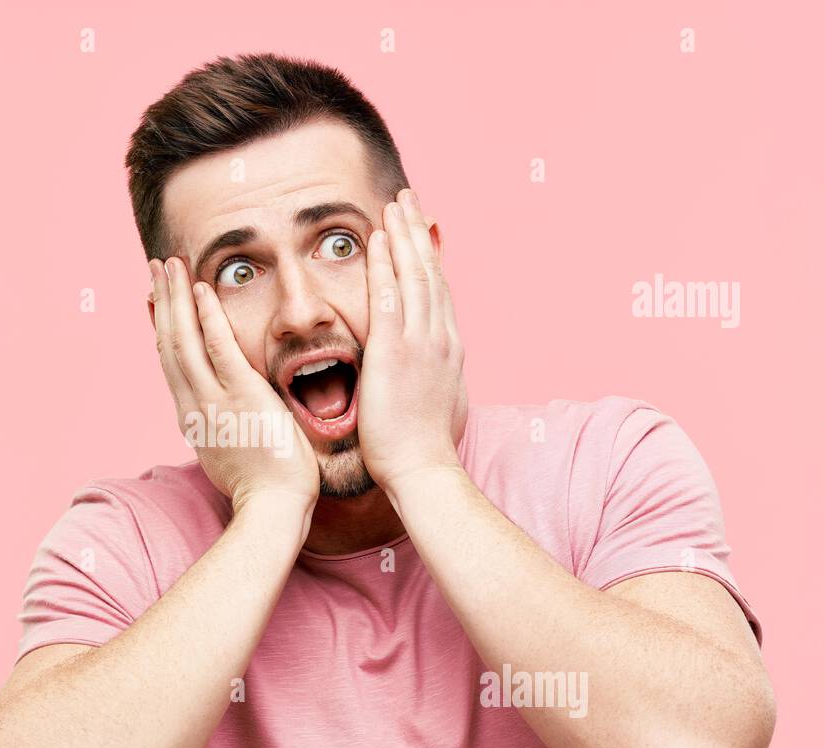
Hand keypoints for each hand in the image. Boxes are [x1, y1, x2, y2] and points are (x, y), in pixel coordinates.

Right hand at [149, 257, 319, 521]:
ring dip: (176, 298)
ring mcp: (214, 400)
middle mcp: (193, 406)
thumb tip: (228, 423)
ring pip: (184, 340)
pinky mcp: (241, 396)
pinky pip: (218, 347)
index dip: (161, 329)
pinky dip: (207, 316)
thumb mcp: (232, 456)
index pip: (171, 364)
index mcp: (193, 419)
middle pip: (168, 344)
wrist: (273, 510)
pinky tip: (201, 288)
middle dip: (162, 303)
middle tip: (155, 269)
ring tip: (170, 264)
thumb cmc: (265, 491)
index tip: (156, 302)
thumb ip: (226, 431)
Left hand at [356, 189, 468, 494]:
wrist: (423, 470)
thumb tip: (440, 378)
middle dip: (418, 233)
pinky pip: (388, 296)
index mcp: (449, 350)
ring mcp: (420, 342)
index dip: (430, 257)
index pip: (439, 291)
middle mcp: (440, 338)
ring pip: (413, 275)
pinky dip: (383, 264)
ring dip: (402, 235)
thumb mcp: (442, 405)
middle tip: (408, 200)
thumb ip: (438, 381)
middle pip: (430, 272)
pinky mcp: (394, 352)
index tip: (421, 230)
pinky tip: (375, 238)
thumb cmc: (424, 449)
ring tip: (393, 204)